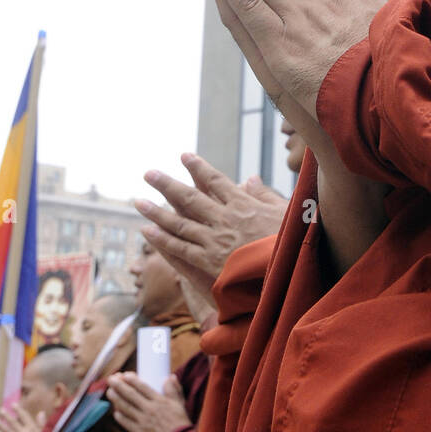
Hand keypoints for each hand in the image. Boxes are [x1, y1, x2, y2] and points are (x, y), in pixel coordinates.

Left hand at [0, 403, 43, 431]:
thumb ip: (41, 423)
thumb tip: (41, 413)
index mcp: (32, 427)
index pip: (24, 416)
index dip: (18, 410)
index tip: (13, 404)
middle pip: (13, 422)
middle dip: (6, 416)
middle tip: (0, 410)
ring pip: (7, 430)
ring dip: (1, 425)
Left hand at [105, 372, 190, 431]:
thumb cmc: (180, 424)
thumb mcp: (180, 404)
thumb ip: (174, 390)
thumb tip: (170, 377)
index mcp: (159, 401)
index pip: (143, 387)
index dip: (132, 380)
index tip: (125, 375)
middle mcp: (149, 410)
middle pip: (131, 395)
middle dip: (119, 386)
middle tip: (111, 379)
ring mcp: (143, 422)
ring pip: (126, 408)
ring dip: (116, 399)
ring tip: (109, 392)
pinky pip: (127, 423)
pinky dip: (120, 417)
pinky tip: (115, 412)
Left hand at [136, 152, 286, 304]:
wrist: (289, 275)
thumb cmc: (292, 243)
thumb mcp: (286, 213)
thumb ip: (265, 195)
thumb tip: (249, 178)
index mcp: (243, 204)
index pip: (215, 181)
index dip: (198, 168)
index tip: (184, 156)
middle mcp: (224, 218)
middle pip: (189, 197)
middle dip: (167, 184)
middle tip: (148, 173)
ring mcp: (214, 240)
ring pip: (178, 222)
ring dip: (156, 211)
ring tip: (138, 201)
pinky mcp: (208, 262)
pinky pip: (179, 248)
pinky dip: (162, 240)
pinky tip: (147, 231)